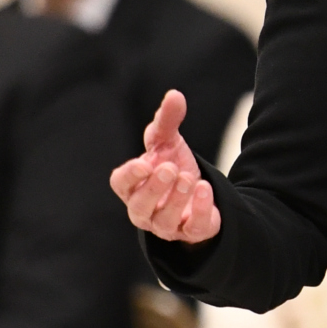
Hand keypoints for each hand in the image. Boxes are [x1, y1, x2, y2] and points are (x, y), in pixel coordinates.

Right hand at [109, 90, 221, 244]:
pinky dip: (199, 211)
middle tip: (170, 169)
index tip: (144, 164)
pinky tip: (205, 190)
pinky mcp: (191, 233)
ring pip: (164, 221)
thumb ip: (167, 121)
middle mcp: (144, 209)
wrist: (200, 193)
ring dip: (176, 199)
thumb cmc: (172, 166)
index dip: (130, 176)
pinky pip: (192, 229)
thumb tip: (175, 94)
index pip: (121, 184)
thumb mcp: (169, 142)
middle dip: (154, 189)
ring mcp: (166, 225)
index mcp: (133, 187)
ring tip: (188, 177)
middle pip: (140, 206)